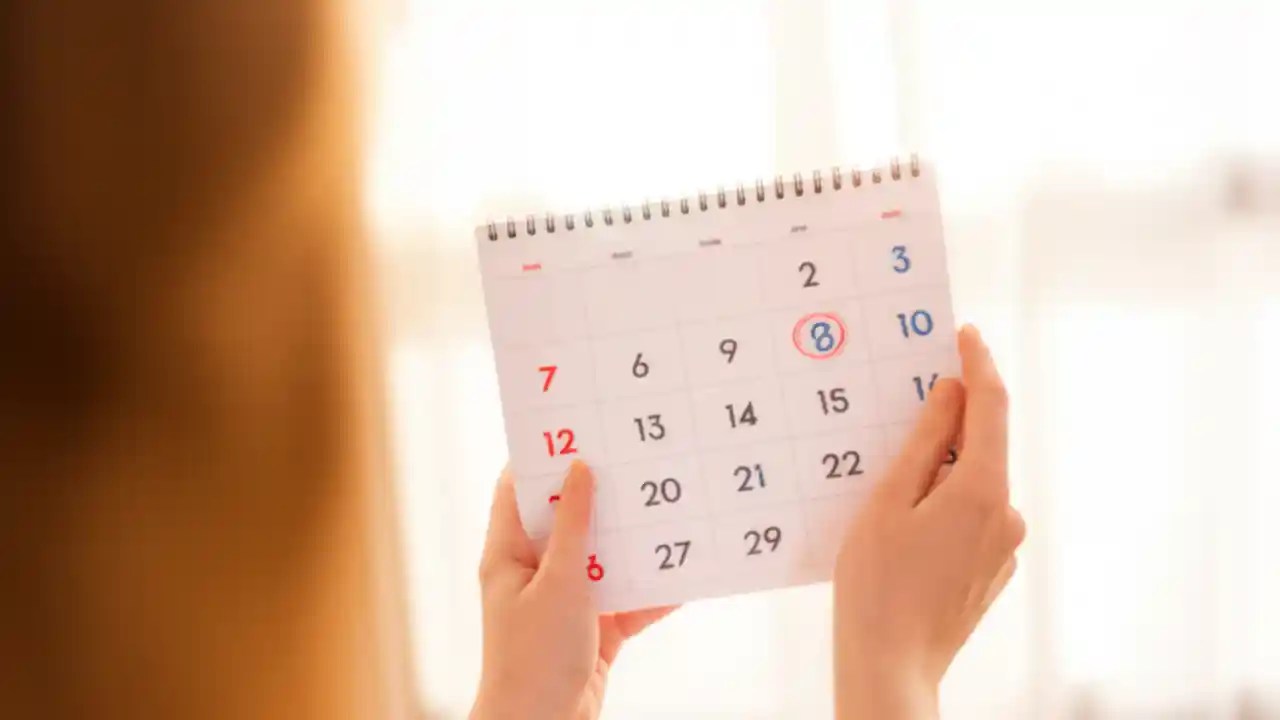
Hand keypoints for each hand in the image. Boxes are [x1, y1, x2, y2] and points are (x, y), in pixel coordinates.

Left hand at [471, 461, 676, 719]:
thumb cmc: (535, 658)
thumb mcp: (559, 582)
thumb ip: (574, 526)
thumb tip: (579, 468)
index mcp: (509, 554)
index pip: (517, 489)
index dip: (543, 456)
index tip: (578, 425)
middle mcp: (534, 573)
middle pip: (568, 520)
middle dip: (603, 494)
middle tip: (638, 459)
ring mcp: (565, 602)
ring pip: (604, 559)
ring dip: (634, 542)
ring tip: (670, 507)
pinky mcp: (594, 632)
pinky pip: (627, 601)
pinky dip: (653, 592)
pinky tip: (685, 574)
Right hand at [833, 326, 1025, 719]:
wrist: (891, 667)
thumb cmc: (877, 586)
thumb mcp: (888, 502)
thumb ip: (925, 443)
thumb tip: (951, 394)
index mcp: (983, 491)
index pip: (991, 407)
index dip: (978, 365)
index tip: (964, 334)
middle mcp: (1006, 515)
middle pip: (980, 447)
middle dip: (947, 423)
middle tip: (900, 409)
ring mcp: (1003, 547)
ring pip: (972, 485)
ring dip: (939, 472)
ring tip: (886, 489)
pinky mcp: (991, 570)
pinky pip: (970, 517)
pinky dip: (942, 505)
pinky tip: (903, 526)